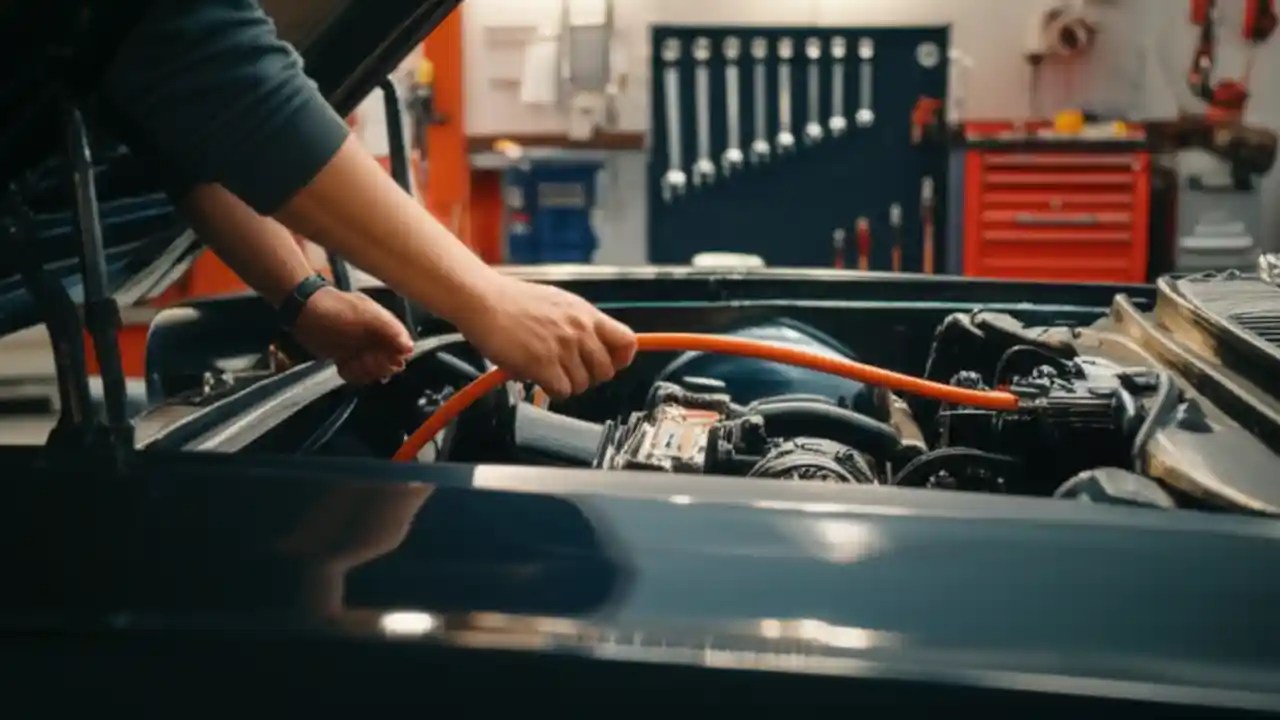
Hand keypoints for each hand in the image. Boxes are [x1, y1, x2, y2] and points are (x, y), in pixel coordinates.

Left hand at [291, 287, 413, 384]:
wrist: (303, 312)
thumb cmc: (337, 311)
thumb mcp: (366, 315)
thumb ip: (390, 329)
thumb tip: (410, 348)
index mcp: (386, 328)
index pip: (402, 351)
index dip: (392, 358)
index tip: (378, 356)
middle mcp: (377, 340)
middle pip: (389, 365)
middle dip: (375, 366)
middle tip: (360, 357)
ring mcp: (362, 351)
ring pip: (373, 373)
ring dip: (362, 371)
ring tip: (349, 360)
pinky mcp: (347, 359)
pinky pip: (357, 376)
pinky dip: (350, 374)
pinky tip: (342, 365)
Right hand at [456, 277, 636, 397]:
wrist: (483, 300)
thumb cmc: (512, 301)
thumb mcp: (558, 303)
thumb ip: (579, 324)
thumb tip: (592, 346)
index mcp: (586, 314)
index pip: (627, 341)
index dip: (622, 359)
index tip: (611, 364)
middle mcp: (579, 330)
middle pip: (606, 371)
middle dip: (589, 377)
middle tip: (570, 372)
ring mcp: (563, 348)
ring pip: (583, 385)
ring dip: (567, 384)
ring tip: (549, 372)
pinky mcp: (543, 364)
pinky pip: (562, 392)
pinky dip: (552, 391)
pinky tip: (539, 378)